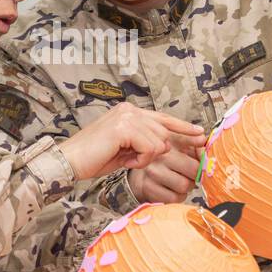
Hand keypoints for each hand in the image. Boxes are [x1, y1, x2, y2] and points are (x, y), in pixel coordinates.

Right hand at [59, 103, 203, 180]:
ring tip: (126, 160)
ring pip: (159, 142)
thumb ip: (144, 142)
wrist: (71, 161)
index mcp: (129, 112)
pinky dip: (140, 160)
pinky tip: (125, 161)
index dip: (183, 127)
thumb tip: (166, 145)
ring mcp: (127, 117)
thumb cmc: (94, 158)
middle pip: (164, 132)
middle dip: (156, 152)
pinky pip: (150, 148)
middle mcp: (130, 110)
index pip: (163, 118)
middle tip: (134, 161)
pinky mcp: (125, 128)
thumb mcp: (125, 149)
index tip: (200, 134)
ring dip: (146, 158)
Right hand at [129, 135, 203, 203]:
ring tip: (181, 182)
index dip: (203, 161)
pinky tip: (174, 190)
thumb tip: (205, 143)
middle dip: (195, 176)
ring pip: (184, 186)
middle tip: (191, 175)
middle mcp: (160, 155)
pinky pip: (174, 198)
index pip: (197, 151)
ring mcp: (153, 172)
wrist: (141, 174)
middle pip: (193, 170)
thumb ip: (196, 145)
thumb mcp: (181, 147)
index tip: (202, 164)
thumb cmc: (166, 160)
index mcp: (170, 142)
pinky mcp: (148, 187)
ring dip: (187, 187)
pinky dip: (178, 196)